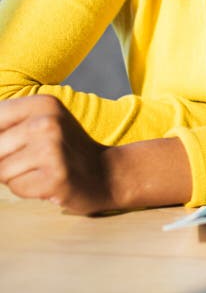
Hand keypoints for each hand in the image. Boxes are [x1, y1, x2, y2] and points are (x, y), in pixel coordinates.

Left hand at [0, 94, 113, 214]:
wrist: (107, 172)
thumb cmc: (63, 151)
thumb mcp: (40, 126)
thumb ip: (5, 130)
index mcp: (43, 103)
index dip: (0, 141)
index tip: (12, 146)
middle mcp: (48, 121)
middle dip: (4, 161)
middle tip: (30, 160)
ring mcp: (53, 148)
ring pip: (1, 171)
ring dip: (15, 177)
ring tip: (40, 170)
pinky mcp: (56, 175)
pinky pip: (17, 188)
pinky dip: (27, 190)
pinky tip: (48, 182)